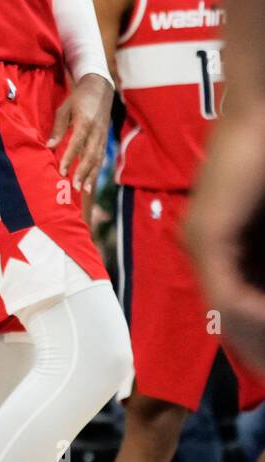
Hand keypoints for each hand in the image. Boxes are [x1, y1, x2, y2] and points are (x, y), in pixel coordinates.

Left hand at [47, 72, 112, 192]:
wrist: (100, 87)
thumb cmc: (78, 98)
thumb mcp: (64, 108)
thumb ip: (58, 128)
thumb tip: (49, 146)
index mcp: (85, 122)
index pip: (77, 143)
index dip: (69, 158)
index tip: (61, 171)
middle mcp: (97, 131)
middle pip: (90, 155)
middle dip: (83, 172)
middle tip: (75, 187)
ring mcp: (103, 135)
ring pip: (98, 158)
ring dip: (91, 175)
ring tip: (85, 190)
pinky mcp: (105, 138)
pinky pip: (101, 156)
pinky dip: (96, 170)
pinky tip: (91, 180)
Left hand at [185, 100, 264, 369]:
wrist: (261, 114)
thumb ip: (264, 261)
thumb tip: (257, 302)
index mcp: (226, 249)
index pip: (238, 313)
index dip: (259, 343)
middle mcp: (206, 249)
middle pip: (232, 321)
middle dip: (259, 348)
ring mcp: (203, 242)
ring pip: (229, 313)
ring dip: (258, 336)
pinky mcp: (208, 233)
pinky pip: (227, 292)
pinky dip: (251, 314)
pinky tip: (264, 320)